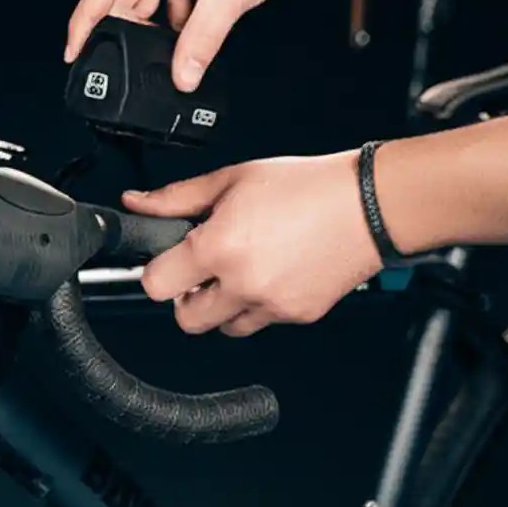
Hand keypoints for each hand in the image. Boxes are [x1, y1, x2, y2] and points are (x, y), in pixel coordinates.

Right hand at [65, 0, 311, 91]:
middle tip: (123, 62)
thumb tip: (182, 78)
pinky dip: (171, 19)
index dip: (84, 22)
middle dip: (121, 29)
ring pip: (139, 0)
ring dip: (154, 26)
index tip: (74, 53)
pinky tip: (191, 26)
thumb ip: (201, 42)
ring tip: (178, 39)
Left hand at [124, 152, 382, 336]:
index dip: (157, 269)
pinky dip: (258, 305)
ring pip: (223, 327)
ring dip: (222, 306)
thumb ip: (178, 198)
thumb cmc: (309, 187)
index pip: (156, 284)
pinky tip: (272, 272)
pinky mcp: (296, 316)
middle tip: (201, 270)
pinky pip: (261, 322)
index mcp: (220, 246)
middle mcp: (243, 282)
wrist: (368, 205)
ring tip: (241, 268)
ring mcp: (272, 305)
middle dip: (186, 297)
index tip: (165, 260)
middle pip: (186, 320)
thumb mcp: (234, 178)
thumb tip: (139, 203)